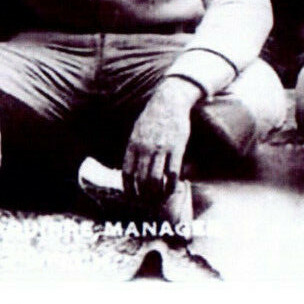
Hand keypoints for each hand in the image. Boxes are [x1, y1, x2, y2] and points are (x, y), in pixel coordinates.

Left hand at [123, 77, 198, 203]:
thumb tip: (128, 168)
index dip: (129, 189)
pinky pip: (172, 173)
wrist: (170, 100)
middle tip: (148, 203)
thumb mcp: (136, 130)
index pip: (127, 174)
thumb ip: (133, 149)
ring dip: (157, 194)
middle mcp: (145, 148)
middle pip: (141, 180)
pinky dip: (171, 185)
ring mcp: (161, 149)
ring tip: (159, 199)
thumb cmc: (153, 116)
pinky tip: (172, 189)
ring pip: (156, 180)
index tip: (133, 198)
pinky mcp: (176, 148)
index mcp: (133, 144)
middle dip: (144, 196)